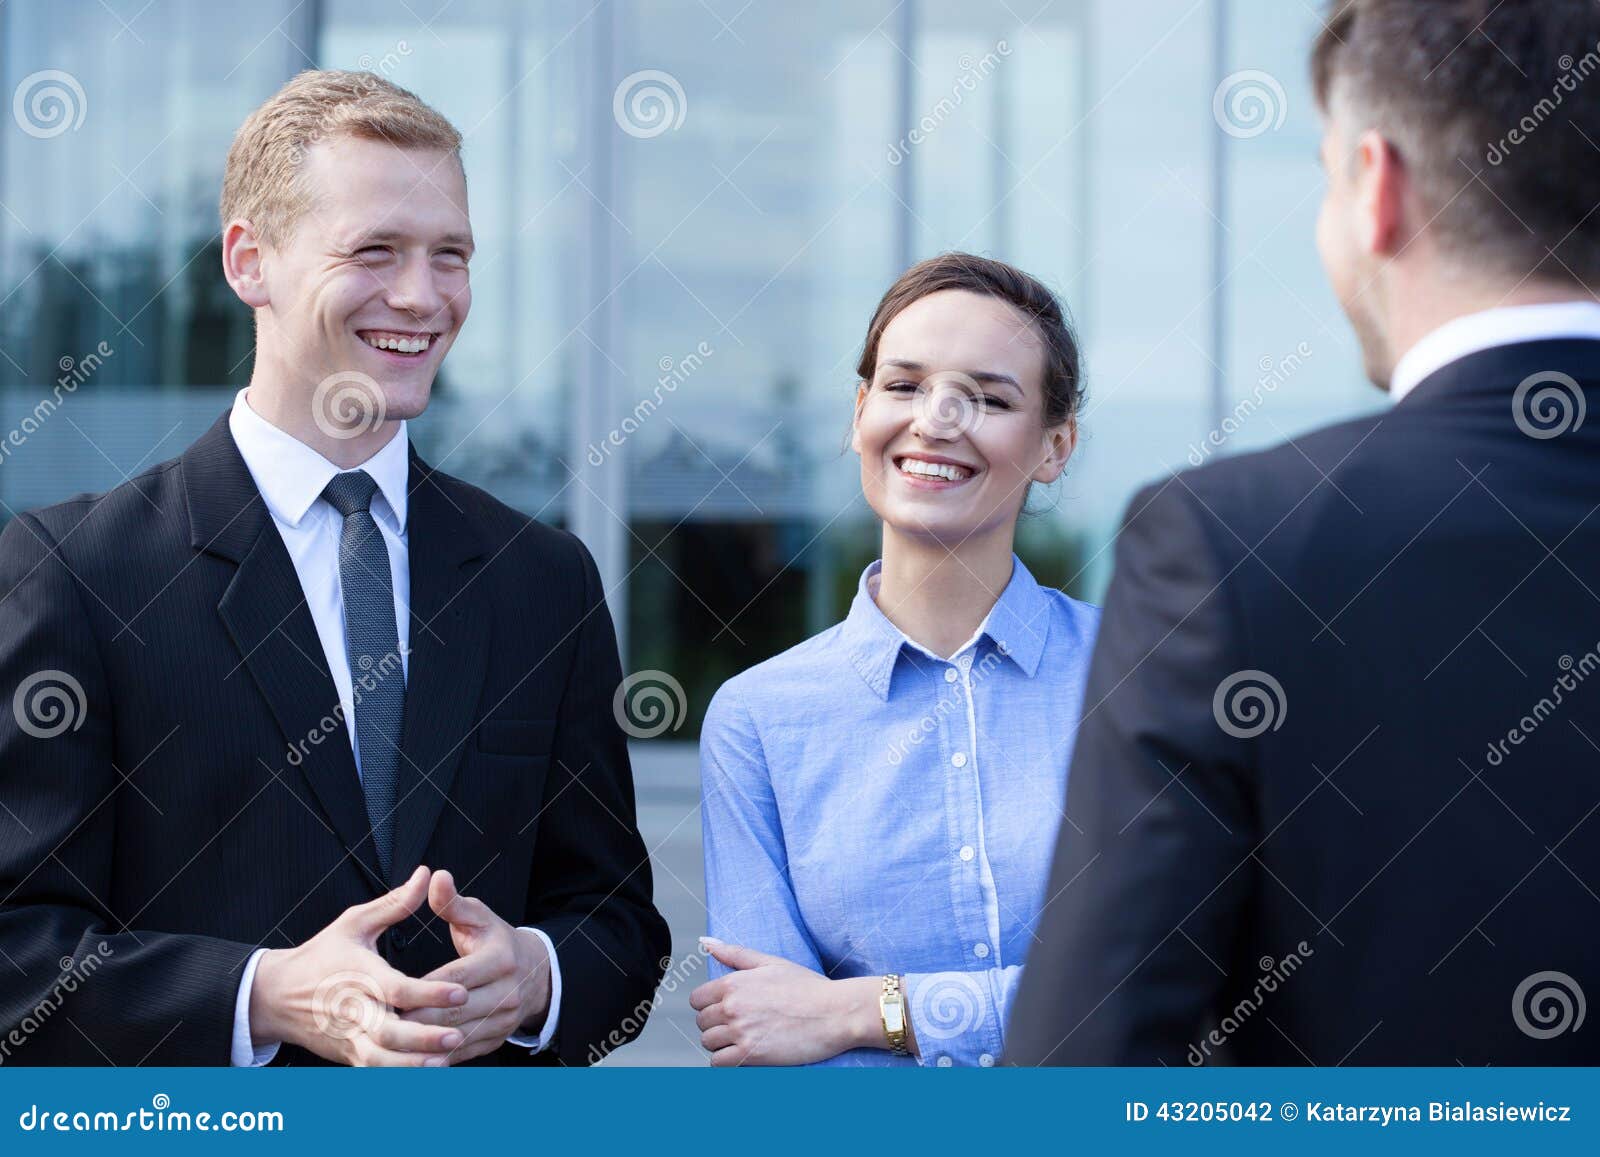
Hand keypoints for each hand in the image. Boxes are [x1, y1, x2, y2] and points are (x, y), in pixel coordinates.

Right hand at [250, 865, 470, 1065]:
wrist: (275, 996)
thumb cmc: (320, 956)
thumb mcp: (353, 922)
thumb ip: (394, 903)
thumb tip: (426, 875)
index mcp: (358, 975)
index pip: (395, 988)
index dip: (428, 992)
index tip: (459, 991)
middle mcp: (353, 1011)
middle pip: (389, 1032)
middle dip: (423, 1038)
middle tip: (457, 1035)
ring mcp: (350, 1038)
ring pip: (381, 1060)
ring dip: (412, 1065)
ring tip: (445, 1061)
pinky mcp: (349, 1056)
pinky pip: (375, 1072)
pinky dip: (398, 1075)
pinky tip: (427, 1073)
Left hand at [399, 869, 551, 1063]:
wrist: (534, 971)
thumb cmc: (495, 940)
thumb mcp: (478, 917)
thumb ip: (452, 902)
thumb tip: (434, 877)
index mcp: (501, 959)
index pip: (456, 976)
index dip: (422, 986)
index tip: (390, 991)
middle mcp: (508, 992)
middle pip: (455, 1011)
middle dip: (417, 1018)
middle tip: (380, 1021)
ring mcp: (505, 1020)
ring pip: (458, 1036)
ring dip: (423, 1042)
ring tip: (389, 1040)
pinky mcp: (497, 1039)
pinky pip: (463, 1053)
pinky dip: (435, 1056)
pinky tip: (408, 1055)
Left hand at [688, 938, 882, 1065]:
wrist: (835, 1012)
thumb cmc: (807, 987)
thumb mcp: (771, 963)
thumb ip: (735, 953)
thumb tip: (706, 942)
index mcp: (733, 983)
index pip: (697, 1000)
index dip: (709, 1005)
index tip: (727, 1010)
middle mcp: (732, 1006)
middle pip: (702, 1022)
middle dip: (716, 1024)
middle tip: (740, 1025)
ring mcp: (740, 1031)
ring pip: (709, 1043)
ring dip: (721, 1043)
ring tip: (744, 1039)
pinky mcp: (751, 1055)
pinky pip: (719, 1063)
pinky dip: (727, 1061)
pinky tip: (744, 1054)